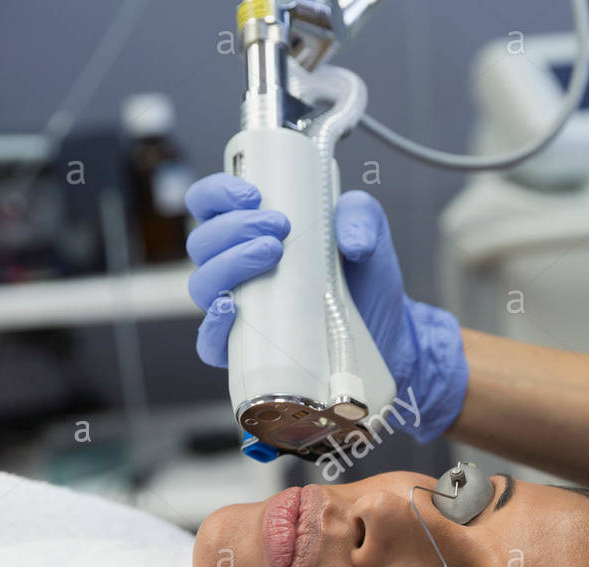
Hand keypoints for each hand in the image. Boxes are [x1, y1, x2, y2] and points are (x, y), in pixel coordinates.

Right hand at [184, 172, 467, 442]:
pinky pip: (210, 345)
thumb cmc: (366, 278)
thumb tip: (349, 239)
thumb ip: (362, 217)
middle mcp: (235, 269)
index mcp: (249, 233)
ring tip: (271, 253)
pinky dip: (212, 327)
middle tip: (279, 228)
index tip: (254, 194)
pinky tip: (231, 308)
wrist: (386, 330)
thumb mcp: (370, 235)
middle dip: (234, 227)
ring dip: (228, 264)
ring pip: (203, 286)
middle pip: (203, 243)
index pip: (208, 205)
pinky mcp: (247, 351)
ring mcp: (239, 310)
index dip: (217, 194)